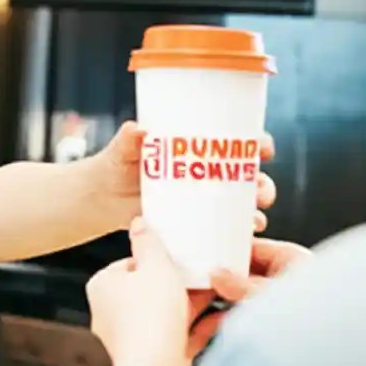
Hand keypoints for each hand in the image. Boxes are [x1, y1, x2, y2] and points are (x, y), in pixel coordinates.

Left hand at [86, 218, 209, 365]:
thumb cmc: (150, 318)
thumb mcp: (155, 266)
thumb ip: (148, 242)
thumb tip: (138, 223)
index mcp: (102, 286)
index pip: (131, 263)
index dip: (158, 260)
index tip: (177, 258)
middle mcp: (110, 313)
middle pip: (150, 288)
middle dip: (179, 283)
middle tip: (202, 274)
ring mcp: (130, 337)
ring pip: (165, 313)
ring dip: (191, 304)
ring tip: (218, 292)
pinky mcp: (150, 356)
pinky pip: (175, 335)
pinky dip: (195, 328)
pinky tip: (220, 318)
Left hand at [93, 122, 278, 232]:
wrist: (101, 195)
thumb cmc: (115, 163)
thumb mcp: (123, 149)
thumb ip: (129, 139)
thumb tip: (137, 130)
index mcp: (196, 146)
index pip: (236, 139)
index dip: (257, 142)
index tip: (264, 148)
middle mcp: (206, 171)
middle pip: (247, 174)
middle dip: (262, 183)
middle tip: (260, 191)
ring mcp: (202, 198)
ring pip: (240, 202)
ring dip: (255, 209)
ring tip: (255, 218)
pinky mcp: (193, 222)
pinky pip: (221, 228)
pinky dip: (237, 232)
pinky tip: (244, 236)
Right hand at [186, 238, 312, 347]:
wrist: (345, 353)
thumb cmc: (322, 318)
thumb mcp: (271, 296)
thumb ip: (241, 285)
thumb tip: (216, 274)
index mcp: (291, 260)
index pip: (251, 248)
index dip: (226, 251)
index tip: (203, 255)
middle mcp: (284, 279)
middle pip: (240, 274)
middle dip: (215, 282)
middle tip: (190, 284)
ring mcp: (276, 305)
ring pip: (237, 300)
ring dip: (214, 307)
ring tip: (189, 311)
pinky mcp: (270, 329)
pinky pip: (240, 321)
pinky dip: (221, 325)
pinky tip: (200, 330)